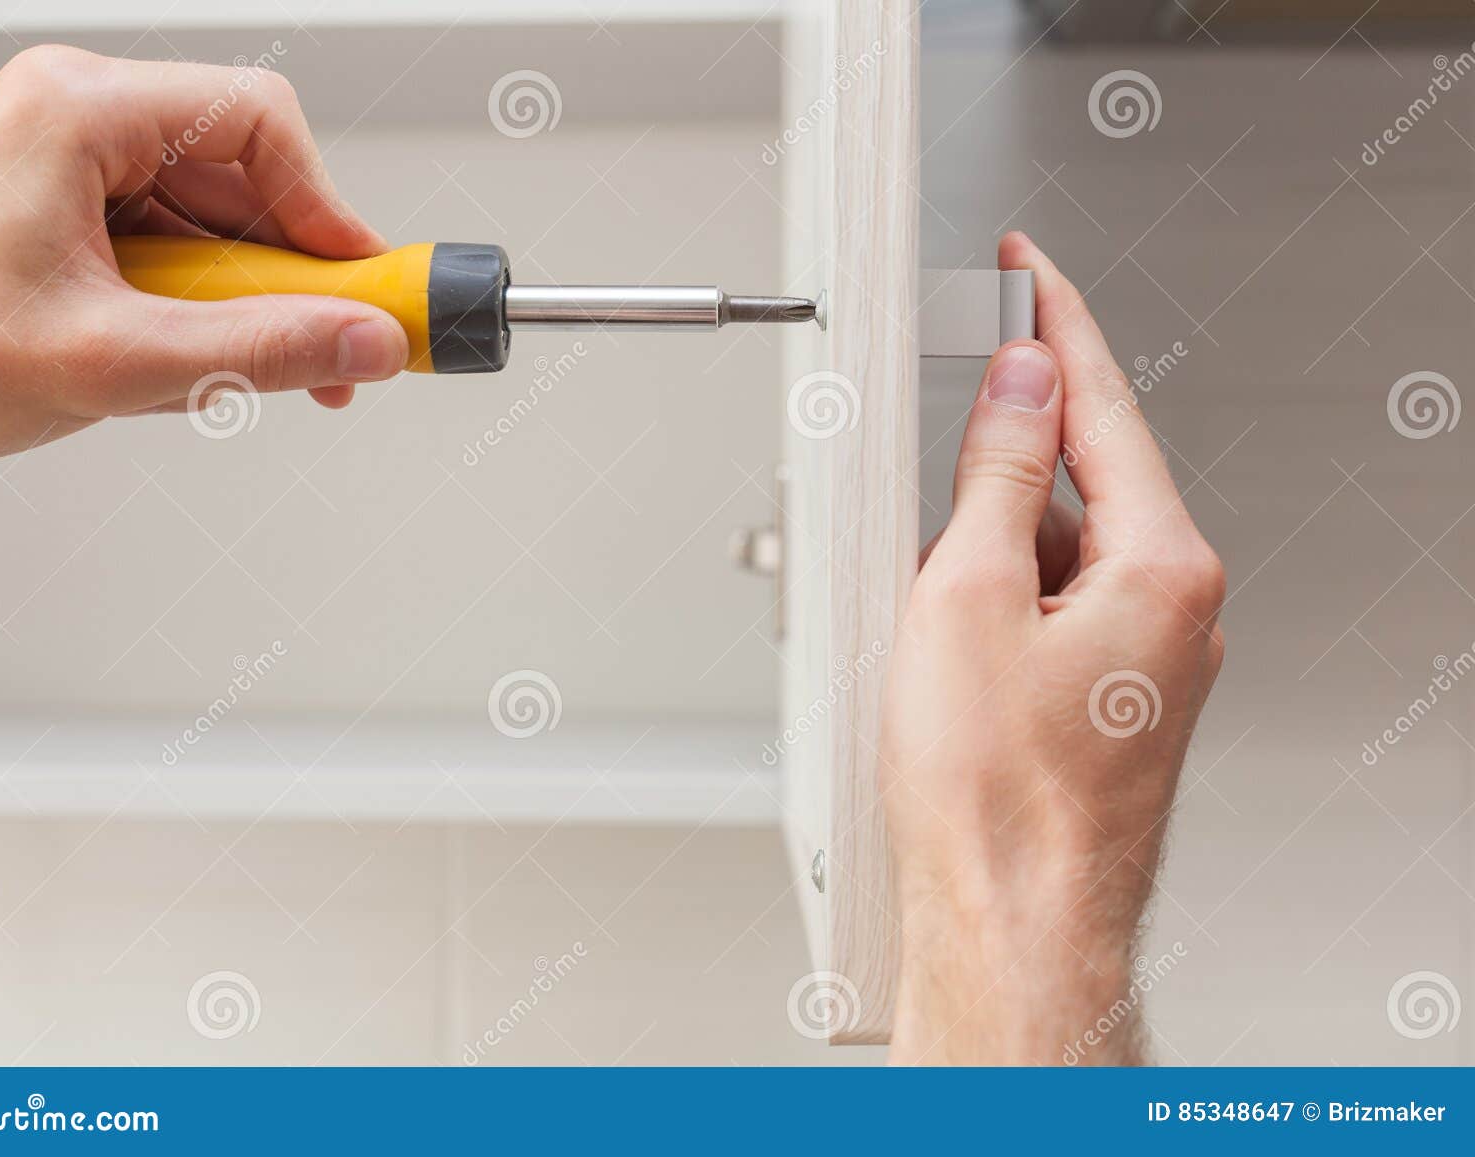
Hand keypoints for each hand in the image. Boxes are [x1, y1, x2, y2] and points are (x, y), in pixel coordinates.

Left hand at [0, 46, 409, 463]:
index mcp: (79, 110)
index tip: (363, 286)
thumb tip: (362, 343)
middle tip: (322, 346)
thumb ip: (259, 352)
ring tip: (210, 369)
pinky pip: (164, 242)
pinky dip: (185, 306)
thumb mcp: (114, 361)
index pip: (259, 121)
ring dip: (231, 299)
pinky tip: (164, 359)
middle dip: (284, 270)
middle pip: (241, 171)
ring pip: (207, 215)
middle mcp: (72, 116)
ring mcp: (62, 160)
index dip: (326, 209)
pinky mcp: (57, 207)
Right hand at [881, 233, 1225, 1064]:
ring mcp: (1148, 661)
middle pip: (1088, 477)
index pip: (1105, 405)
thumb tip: (1021, 383)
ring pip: (1063, 552)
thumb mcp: (967, 595)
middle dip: (1009, 451)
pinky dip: (1000, 603)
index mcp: (1161, 567)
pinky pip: (1056, 612)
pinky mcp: (1112, 701)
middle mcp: (1175, 609)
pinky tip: (945, 644)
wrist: (1013, 922)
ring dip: (992, 546)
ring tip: (922, 602)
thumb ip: (999, 471)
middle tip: (941, 435)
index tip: (1029, 272)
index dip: (1057, 323)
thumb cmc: (996, 795)